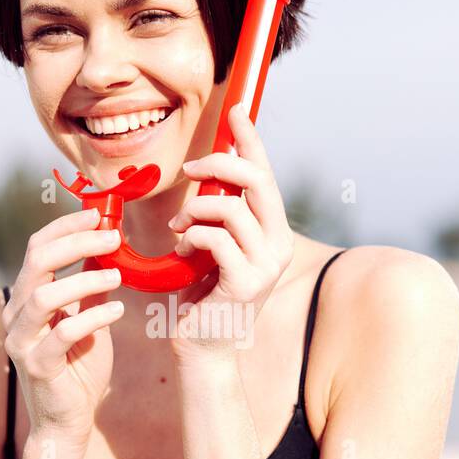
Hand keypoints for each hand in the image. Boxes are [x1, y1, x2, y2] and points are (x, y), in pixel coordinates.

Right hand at [2, 207, 124, 441]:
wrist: (68, 420)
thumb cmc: (79, 367)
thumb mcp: (89, 318)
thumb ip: (92, 286)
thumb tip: (107, 245)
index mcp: (27, 297)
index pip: (38, 247)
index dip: (66, 227)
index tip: (100, 215)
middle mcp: (16, 314)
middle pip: (38, 262)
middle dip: (76, 244)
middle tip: (113, 237)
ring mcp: (22, 340)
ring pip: (45, 296)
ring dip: (86, 280)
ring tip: (119, 275)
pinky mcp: (37, 366)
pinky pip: (63, 334)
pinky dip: (93, 318)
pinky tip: (118, 310)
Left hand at [166, 103, 294, 360]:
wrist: (202, 348)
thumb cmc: (202, 296)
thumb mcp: (212, 246)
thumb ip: (218, 214)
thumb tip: (208, 170)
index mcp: (273, 232)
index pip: (266, 175)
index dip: (251, 140)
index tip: (236, 109)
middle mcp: (278, 245)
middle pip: (258, 181)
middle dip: (221, 164)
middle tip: (190, 170)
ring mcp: (266, 265)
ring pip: (231, 208)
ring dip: (195, 211)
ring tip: (179, 229)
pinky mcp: (246, 283)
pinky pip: (216, 238)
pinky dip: (192, 237)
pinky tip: (182, 251)